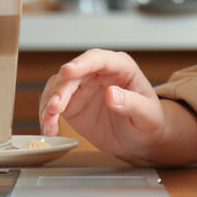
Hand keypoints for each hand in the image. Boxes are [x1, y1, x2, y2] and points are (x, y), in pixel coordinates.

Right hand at [38, 49, 168, 159]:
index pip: (99, 59)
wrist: (141, 138)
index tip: (68, 71)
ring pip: (58, 86)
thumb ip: (132, 103)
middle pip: (73, 74)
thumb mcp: (148, 115)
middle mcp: (98, 73)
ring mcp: (83, 87)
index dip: (82, 63)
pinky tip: (50, 128)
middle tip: (55, 106)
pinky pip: (53, 104)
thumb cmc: (149, 121)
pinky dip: (47, 115)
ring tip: (49, 120)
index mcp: (121, 68)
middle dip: (61, 89)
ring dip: (50, 101)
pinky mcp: (72, 103)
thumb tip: (112, 93)